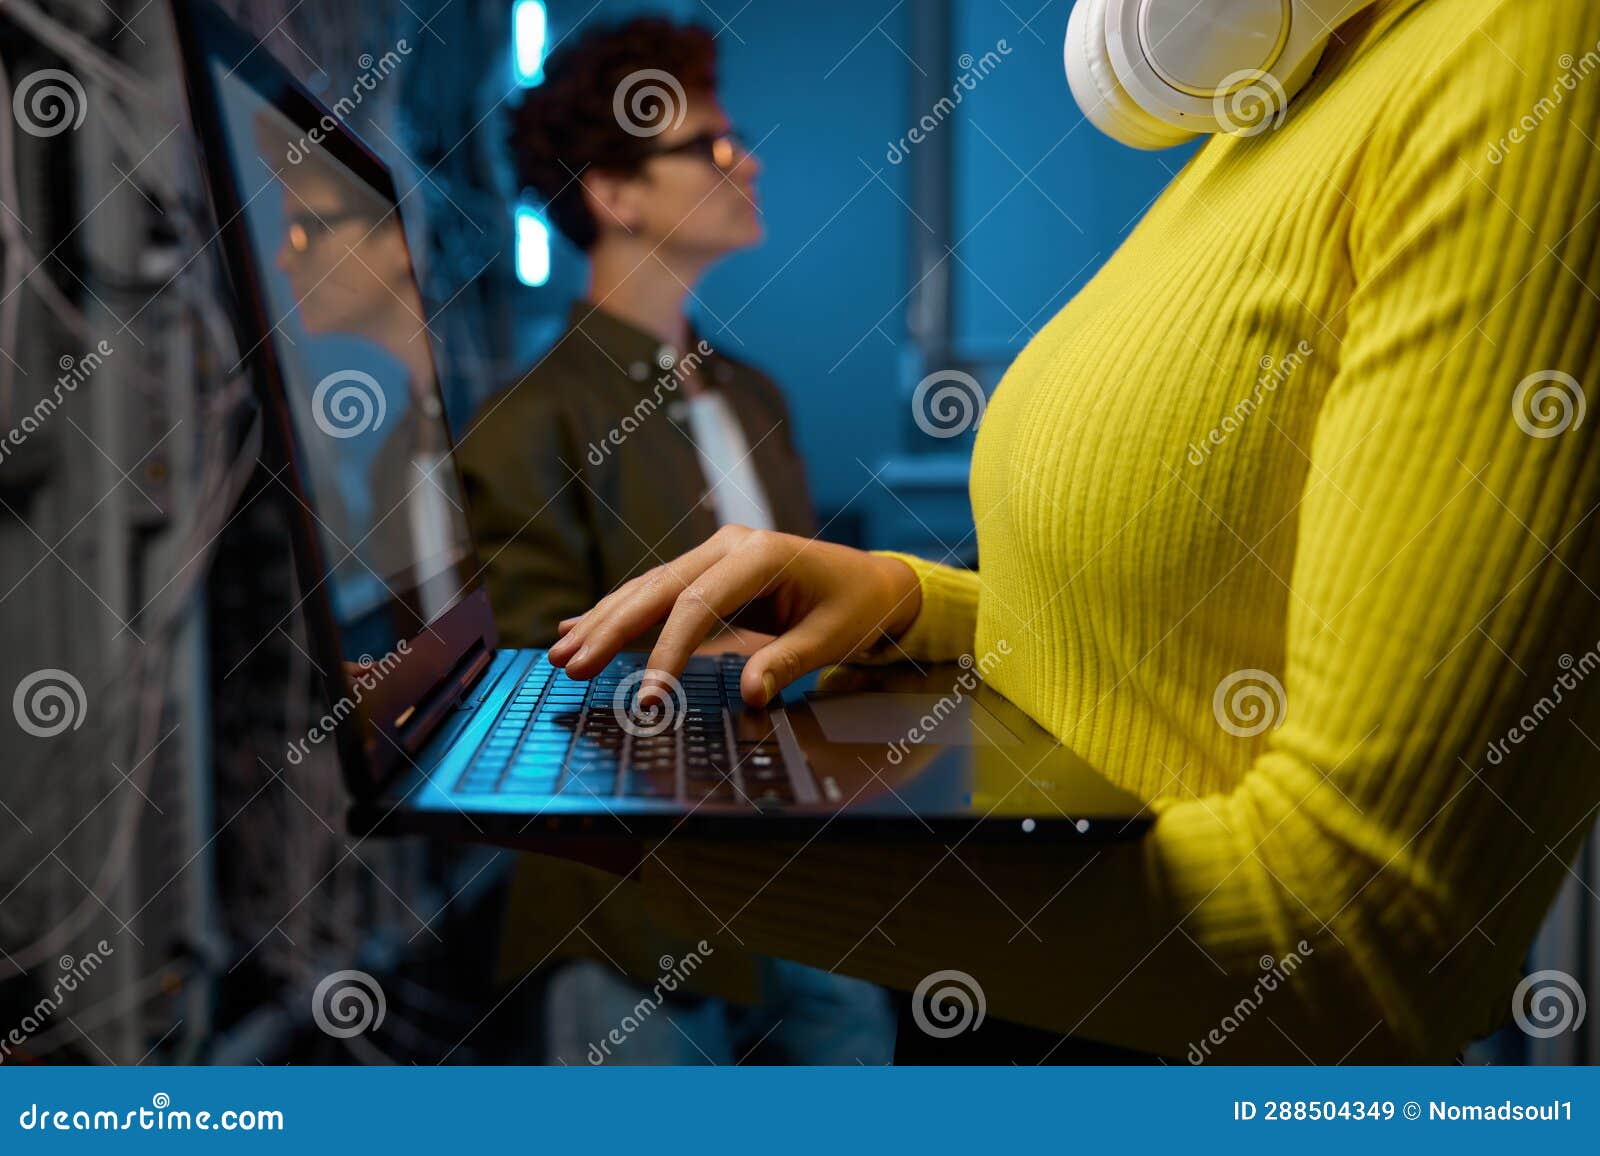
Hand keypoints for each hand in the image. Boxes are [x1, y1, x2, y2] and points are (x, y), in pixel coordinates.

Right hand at [547, 526, 922, 705]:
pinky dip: (617, 613)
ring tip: (561, 653)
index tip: (646, 698)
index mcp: (760, 555)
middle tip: (571, 668)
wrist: (870, 584)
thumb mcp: (832, 638)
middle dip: (610, 631)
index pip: (697, 606)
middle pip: (657, 590)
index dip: (666, 653)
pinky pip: (655, 593)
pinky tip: (577, 627)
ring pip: (647, 588)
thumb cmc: (854, 609)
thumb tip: (752, 694)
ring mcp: (714, 554)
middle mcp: (729, 545)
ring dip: (603, 622)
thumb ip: (788, 662)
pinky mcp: (707, 571)